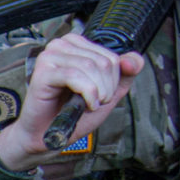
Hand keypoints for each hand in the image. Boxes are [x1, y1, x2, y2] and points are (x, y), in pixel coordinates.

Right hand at [0, 32, 141, 169]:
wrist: (47, 134)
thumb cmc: (73, 112)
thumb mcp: (107, 92)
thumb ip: (125, 75)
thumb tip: (135, 60)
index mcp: (77, 45)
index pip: (112, 57)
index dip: (113, 82)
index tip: (100, 95)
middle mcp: (62, 45)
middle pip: (104, 62)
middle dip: (106, 89)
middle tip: (93, 102)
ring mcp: (50, 55)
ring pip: (91, 67)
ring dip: (97, 93)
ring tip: (87, 104)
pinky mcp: (43, 70)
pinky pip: (75, 77)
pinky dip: (86, 94)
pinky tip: (84, 104)